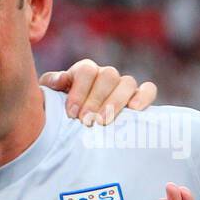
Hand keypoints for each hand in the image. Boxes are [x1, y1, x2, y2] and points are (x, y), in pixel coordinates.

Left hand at [39, 58, 155, 125]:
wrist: (75, 129)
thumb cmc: (62, 112)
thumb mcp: (51, 98)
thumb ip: (51, 85)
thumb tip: (61, 80)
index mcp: (85, 72)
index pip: (87, 70)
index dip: (80, 90)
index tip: (72, 114)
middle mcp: (106, 75)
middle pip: (109, 75)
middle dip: (97, 99)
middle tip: (87, 121)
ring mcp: (124, 86)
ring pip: (128, 82)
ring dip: (116, 102)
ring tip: (104, 122)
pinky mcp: (139, 98)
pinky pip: (149, 89)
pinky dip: (144, 97)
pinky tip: (134, 110)